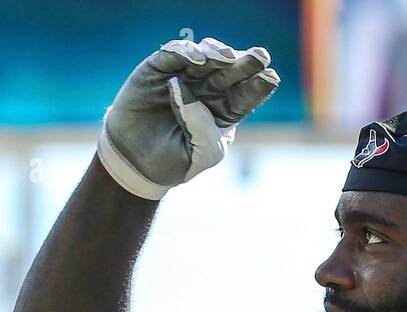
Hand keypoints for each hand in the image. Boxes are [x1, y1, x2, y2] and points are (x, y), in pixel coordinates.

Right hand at [98, 36, 280, 198]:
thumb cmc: (174, 162)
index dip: (258, 86)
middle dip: (246, 63)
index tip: (270, 78)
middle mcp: (206, 91)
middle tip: (260, 56)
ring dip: (217, 53)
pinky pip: (173, 54)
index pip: (245, 96)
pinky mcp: (157, 70)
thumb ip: (203, 128)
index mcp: (223, 112)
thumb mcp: (201, 154)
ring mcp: (183, 77)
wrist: (135, 164)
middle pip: (230, 72)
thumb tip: (187, 91)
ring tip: (226, 58)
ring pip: (205, 57)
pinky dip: (185, 52)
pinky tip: (197, 59)